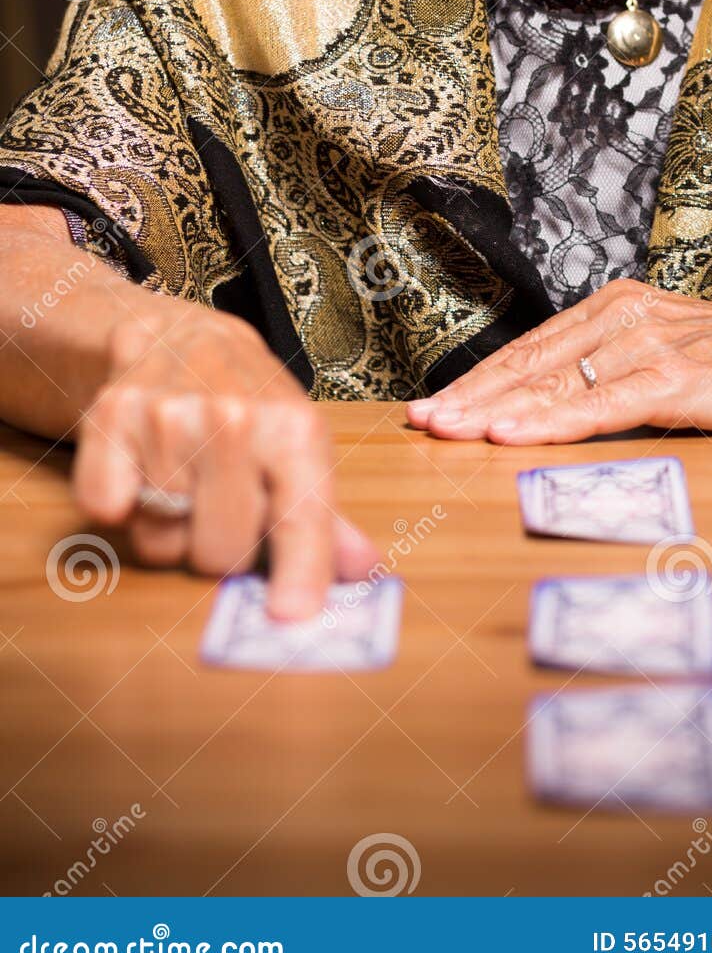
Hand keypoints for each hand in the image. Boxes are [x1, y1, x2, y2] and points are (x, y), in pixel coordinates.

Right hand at [73, 303, 378, 617]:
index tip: (292, 616)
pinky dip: (119, 503)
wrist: (180, 336)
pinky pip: (108, 511)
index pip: (300, 518)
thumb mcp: (301, 447)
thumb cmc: (251, 404)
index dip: (300, 571)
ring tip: (185, 479)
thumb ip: (326, 519)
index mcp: (295, 429)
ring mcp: (170, 417)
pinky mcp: (110, 418)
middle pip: (221, 554)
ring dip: (171, 527)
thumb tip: (363, 573)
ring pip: (162, 542)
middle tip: (223, 504)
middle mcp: (235, 420)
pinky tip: (140, 467)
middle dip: (222, 549)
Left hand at [406, 278, 711, 443]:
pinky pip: (595, 407)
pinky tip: (508, 437)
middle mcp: (622, 318)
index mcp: (615, 306)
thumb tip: (559, 403)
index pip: (529, 348)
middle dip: (467, 396)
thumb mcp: (668, 350)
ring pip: (551, 385)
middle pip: (527, 364)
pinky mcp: (671, 382)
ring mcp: (645, 348)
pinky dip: (546, 424)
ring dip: (491, 411)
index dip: (477, 379)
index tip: (435, 403)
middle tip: (418, 420)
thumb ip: (616, 367)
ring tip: (444, 430)